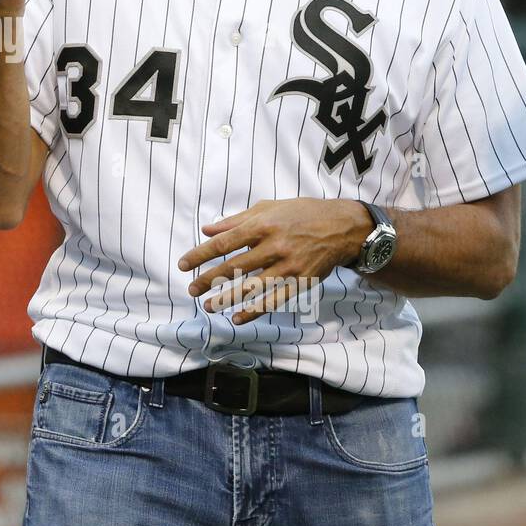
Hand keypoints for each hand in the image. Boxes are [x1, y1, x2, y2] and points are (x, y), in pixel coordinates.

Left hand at [177, 199, 373, 325]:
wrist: (342, 227)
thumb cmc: (301, 213)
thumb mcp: (268, 208)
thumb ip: (236, 220)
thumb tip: (206, 229)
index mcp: (263, 224)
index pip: (224, 242)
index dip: (201, 254)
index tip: (183, 264)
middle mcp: (275, 245)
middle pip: (234, 266)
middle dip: (209, 280)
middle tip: (191, 289)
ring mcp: (289, 266)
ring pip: (252, 287)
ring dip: (227, 298)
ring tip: (208, 306)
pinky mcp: (301, 282)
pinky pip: (275, 300)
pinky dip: (254, 311)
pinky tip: (237, 317)